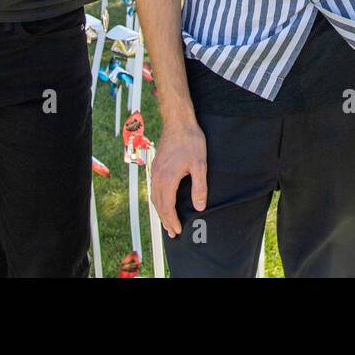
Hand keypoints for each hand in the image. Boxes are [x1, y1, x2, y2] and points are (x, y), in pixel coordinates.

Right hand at [151, 118, 207, 236]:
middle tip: (172, 233)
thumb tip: (199, 207)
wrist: (178, 121)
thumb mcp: (200, 164)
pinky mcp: (156, 165)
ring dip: (160, 211)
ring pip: (154, 197)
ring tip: (167, 222)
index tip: (178, 230)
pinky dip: (158, 200)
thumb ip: (199, 186)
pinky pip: (154, 188)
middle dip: (165, 220)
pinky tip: (163, 201)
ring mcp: (155, 171)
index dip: (172, 220)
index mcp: (168, 178)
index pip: (167, 206)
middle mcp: (158, 176)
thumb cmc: (190, 140)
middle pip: (158, 204)